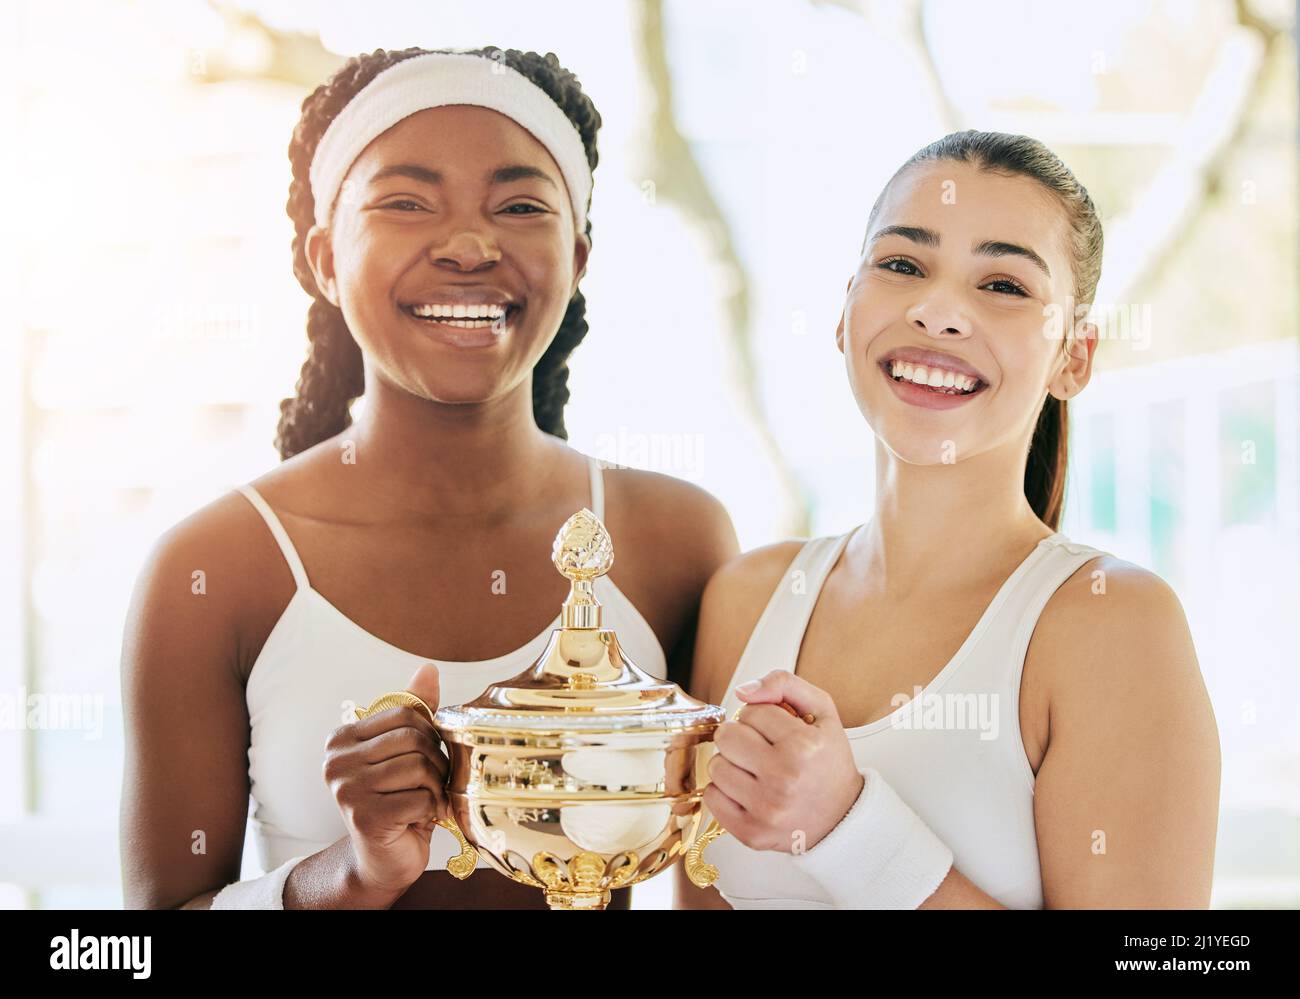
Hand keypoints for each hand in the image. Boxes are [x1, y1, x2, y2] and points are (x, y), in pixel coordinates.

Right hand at [322, 664, 449, 896]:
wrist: (381, 859)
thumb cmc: (396, 800)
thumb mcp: (403, 751)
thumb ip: (412, 711)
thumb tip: (427, 669)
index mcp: (342, 739)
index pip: (403, 713)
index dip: (429, 733)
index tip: (428, 755)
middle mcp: (336, 762)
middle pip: (413, 739)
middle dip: (436, 761)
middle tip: (433, 782)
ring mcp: (347, 790)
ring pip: (419, 767)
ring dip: (435, 787)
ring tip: (426, 800)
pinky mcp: (364, 817)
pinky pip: (421, 799)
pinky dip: (432, 809)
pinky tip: (421, 818)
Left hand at [704, 669, 864, 853]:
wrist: (842, 817)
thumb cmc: (828, 762)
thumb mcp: (822, 711)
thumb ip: (784, 684)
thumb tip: (743, 691)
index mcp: (803, 745)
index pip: (750, 712)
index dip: (761, 718)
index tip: (777, 731)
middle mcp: (784, 778)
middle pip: (726, 737)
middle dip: (741, 737)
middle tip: (761, 748)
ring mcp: (766, 809)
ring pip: (715, 766)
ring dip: (732, 764)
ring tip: (757, 771)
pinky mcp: (751, 832)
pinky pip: (711, 797)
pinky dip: (726, 791)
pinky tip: (749, 791)